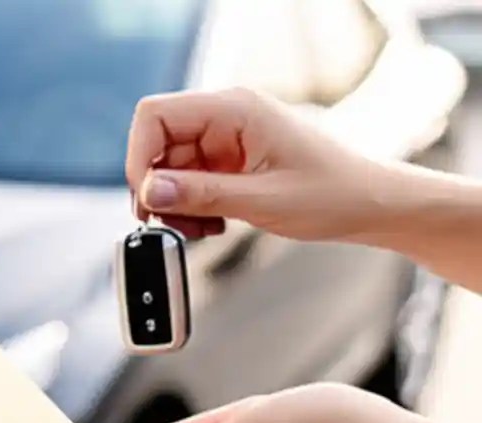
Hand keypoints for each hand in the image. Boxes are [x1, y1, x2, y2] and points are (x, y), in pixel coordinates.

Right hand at [126, 87, 387, 241]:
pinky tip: (213, 223)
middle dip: (159, 189)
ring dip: (176, 204)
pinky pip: (188, 180)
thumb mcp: (262, 200)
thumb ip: (200, 195)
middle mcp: (225, 116)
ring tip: (203, 228)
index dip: (139, 157)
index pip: (154, 115)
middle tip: (175, 223)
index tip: (148, 198)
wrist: (370, 205)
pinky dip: (191, 206)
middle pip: (157, 145)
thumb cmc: (334, 194)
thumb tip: (150, 192)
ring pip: (169, 168)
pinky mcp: (228, 160)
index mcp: (234, 109)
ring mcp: (225, 138)